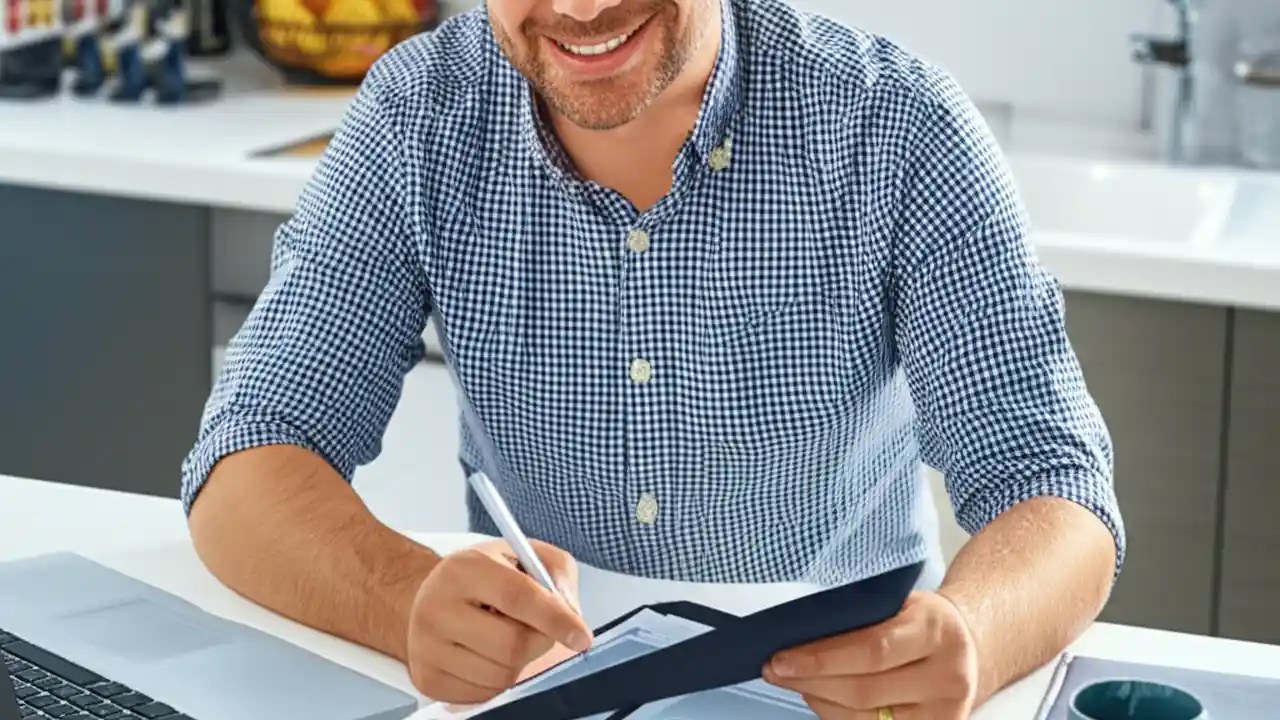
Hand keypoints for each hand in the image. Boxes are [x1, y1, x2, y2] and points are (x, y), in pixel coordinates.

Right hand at [405, 538, 593, 703]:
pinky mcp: (427, 678)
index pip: (518, 596)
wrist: (426, 598)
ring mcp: (427, 647)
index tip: (582, 636)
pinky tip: (488, 656)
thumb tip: (570, 612)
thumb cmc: (481, 577)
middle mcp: (437, 608)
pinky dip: (498, 681)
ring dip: (519, 664)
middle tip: (538, 631)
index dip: (556, 619)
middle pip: (512, 645)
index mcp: (464, 569)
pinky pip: (483, 695)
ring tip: (505, 637)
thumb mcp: (520, 554)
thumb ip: (555, 571)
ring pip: (500, 676)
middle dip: (540, 643)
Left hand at [762, 591, 979, 718]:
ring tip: (792, 682)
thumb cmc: (920, 620)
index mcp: (935, 630)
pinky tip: (820, 698)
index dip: (821, 658)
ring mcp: (945, 712)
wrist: (965, 644)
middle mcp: (948, 675)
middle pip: (864, 690)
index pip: (872, 650)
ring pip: (864, 718)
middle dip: (810, 681)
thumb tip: (798, 635)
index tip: (781, 657)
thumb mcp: (899, 602)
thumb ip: (860, 616)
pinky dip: (838, 717)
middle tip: (775, 670)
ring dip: (819, 701)